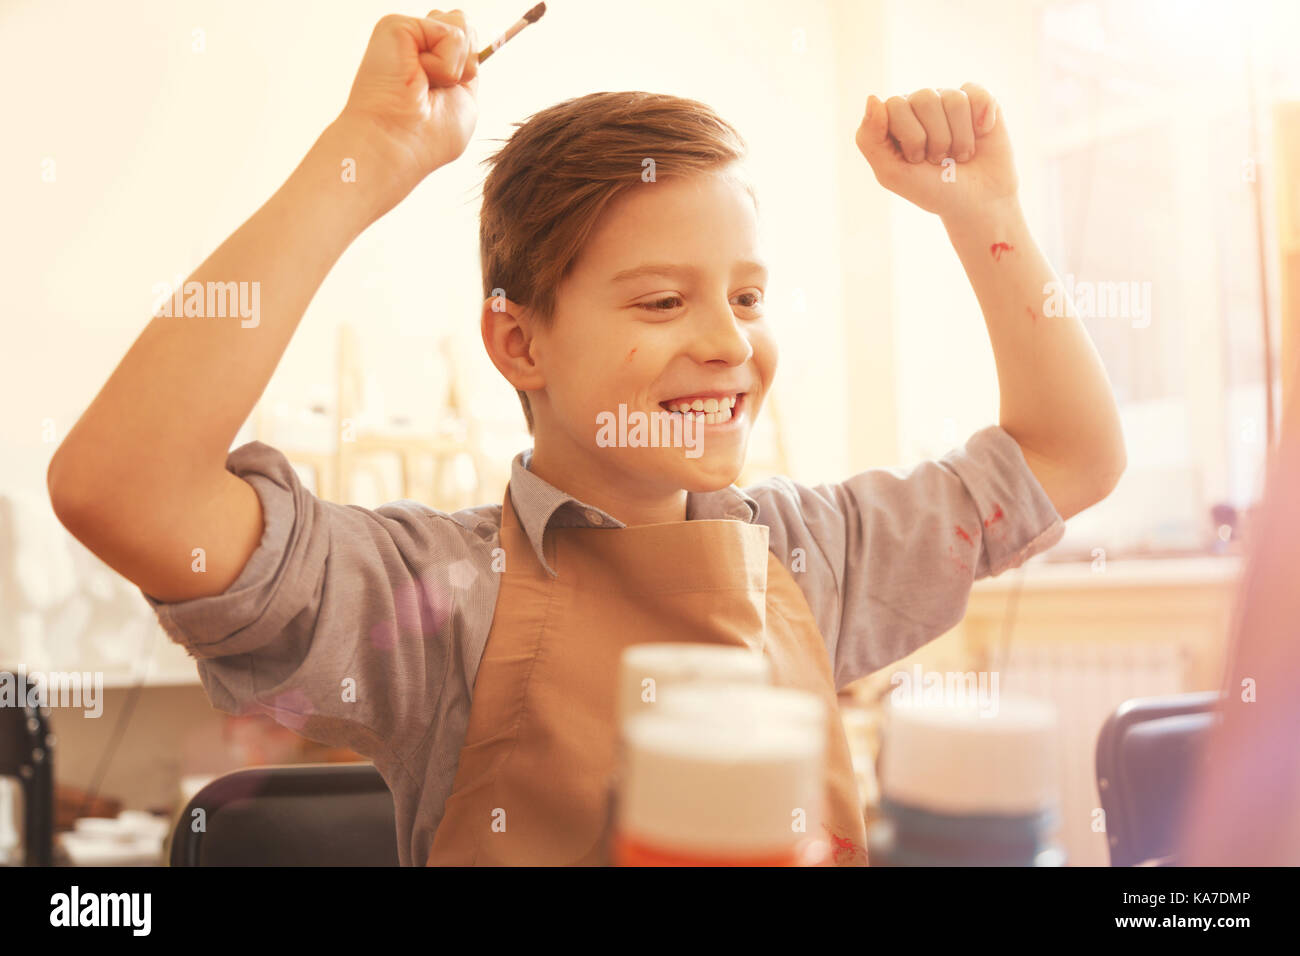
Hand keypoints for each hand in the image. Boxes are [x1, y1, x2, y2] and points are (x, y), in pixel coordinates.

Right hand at [336, 10, 478, 216]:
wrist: (396, 145)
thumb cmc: (427, 137)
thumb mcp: (464, 101)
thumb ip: (469, 68)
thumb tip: (473, 38)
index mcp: (429, 59)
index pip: (467, 38)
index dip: (470, 64)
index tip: (448, 92)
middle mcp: (416, 42)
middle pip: (466, 24)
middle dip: (466, 62)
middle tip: (435, 91)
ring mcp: (406, 32)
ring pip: (462, 24)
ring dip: (455, 66)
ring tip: (425, 85)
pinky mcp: (397, 25)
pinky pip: (451, 34)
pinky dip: (445, 66)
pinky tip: (418, 78)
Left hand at [855, 83, 1018, 223]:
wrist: (978, 203)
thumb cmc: (932, 189)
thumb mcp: (893, 174)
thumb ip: (870, 139)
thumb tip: (873, 97)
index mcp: (894, 118)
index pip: (895, 105)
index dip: (911, 137)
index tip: (916, 160)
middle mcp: (919, 103)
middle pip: (925, 98)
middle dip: (937, 139)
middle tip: (940, 160)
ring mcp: (948, 99)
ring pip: (954, 99)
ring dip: (960, 138)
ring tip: (959, 155)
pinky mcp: (979, 100)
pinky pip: (979, 95)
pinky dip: (982, 121)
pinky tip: (981, 134)